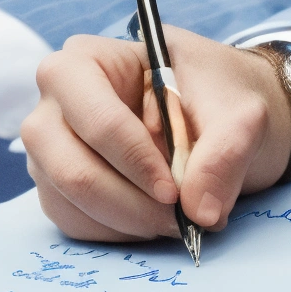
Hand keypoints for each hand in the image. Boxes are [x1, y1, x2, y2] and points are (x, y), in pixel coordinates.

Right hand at [21, 28, 290, 241]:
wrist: (220, 116)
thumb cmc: (218, 95)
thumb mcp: (240, 111)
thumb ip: (226, 153)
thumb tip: (200, 212)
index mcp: (87, 59)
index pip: (95, 117)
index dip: (133, 159)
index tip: (174, 191)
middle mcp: (55, 103)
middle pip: (71, 169)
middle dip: (131, 203)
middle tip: (179, 217)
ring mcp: (50, 148)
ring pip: (72, 203)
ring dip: (130, 222)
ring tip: (177, 216)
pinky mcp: (57, 186)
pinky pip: (76, 223)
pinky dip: (120, 232)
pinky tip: (155, 217)